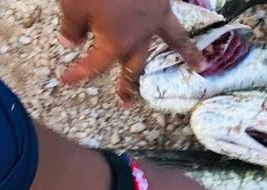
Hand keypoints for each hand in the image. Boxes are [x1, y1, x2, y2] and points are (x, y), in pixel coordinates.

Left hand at [56, 0, 204, 104]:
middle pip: (131, 67)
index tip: (65, 81)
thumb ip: (71, 27)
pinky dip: (188, 35)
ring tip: (200, 67)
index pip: (93, 65)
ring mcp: (154, 23)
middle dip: (126, 86)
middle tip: (124, 103)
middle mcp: (138, 39)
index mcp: (114, 43)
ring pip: (168, 45)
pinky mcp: (162, 6)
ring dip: (183, 57)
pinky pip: (176, 26)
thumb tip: (70, 42)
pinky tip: (199, 41)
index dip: (78, 74)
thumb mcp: (72, 4)